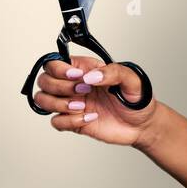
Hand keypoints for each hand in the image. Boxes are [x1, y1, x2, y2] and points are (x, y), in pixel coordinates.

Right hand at [34, 55, 158, 146]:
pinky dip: (69, 121)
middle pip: (44, 80)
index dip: (60, 69)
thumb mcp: (132, 80)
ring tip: (81, 106)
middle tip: (84, 91)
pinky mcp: (73, 122)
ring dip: (58, 104)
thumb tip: (90, 76)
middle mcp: (74, 85)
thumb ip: (113, 72)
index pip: (55, 62)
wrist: (143, 125)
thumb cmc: (137, 99)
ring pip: (43, 100)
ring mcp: (72, 103)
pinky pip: (56, 122)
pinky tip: (89, 118)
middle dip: (59, 86)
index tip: (77, 76)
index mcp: (85, 70)